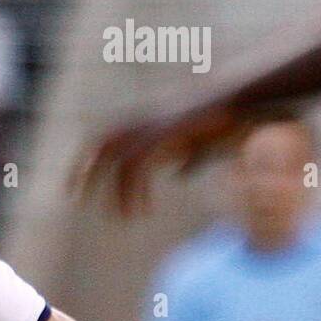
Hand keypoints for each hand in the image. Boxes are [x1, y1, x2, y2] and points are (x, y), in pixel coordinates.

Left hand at [71, 106, 243, 215]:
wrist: (249, 102)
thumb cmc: (231, 122)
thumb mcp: (204, 144)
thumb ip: (188, 158)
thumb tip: (178, 173)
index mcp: (150, 120)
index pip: (106, 137)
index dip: (87, 158)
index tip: (76, 183)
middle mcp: (147, 119)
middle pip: (101, 142)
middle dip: (81, 168)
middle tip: (71, 195)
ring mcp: (156, 124)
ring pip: (119, 160)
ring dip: (116, 193)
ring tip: (121, 218)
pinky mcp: (166, 134)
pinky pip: (138, 167)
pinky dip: (135, 193)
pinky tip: (141, 213)